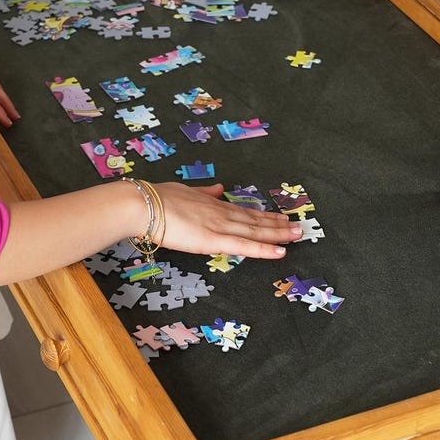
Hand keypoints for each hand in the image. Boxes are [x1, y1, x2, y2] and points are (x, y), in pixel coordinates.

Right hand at [154, 183, 300, 258]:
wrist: (142, 205)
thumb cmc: (156, 200)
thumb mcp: (184, 191)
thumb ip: (202, 192)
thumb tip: (217, 188)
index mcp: (212, 203)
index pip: (243, 211)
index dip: (263, 215)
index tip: (279, 217)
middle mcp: (220, 213)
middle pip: (255, 220)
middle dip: (277, 225)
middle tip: (297, 227)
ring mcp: (219, 226)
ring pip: (255, 231)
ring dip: (278, 234)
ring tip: (296, 235)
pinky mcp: (213, 240)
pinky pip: (244, 246)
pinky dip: (264, 248)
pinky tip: (279, 251)